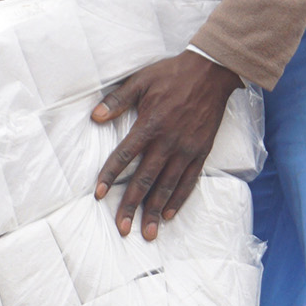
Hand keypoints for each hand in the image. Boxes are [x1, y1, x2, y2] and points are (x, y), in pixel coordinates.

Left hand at [93, 49, 241, 238]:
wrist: (211, 73)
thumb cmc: (172, 74)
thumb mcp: (140, 80)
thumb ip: (117, 100)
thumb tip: (94, 116)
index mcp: (149, 125)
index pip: (124, 156)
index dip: (109, 176)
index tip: (98, 194)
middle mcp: (167, 142)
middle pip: (145, 180)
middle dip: (132, 205)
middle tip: (122, 228)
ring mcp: (186, 150)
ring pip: (168, 186)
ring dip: (156, 211)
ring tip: (148, 232)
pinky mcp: (201, 152)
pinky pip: (189, 181)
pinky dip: (179, 199)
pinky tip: (170, 214)